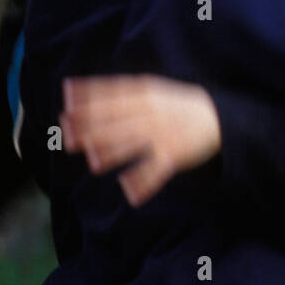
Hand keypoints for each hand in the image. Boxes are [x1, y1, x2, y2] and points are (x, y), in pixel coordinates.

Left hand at [61, 75, 221, 206]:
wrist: (217, 118)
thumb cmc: (175, 105)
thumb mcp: (151, 91)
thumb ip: (119, 95)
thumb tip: (75, 95)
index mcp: (145, 94)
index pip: (113, 93)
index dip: (90, 97)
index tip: (66, 101)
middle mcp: (152, 112)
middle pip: (118, 119)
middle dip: (92, 127)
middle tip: (68, 136)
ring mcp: (164, 133)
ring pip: (133, 143)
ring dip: (113, 153)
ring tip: (94, 163)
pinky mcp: (175, 155)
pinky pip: (157, 171)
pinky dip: (144, 183)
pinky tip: (129, 192)